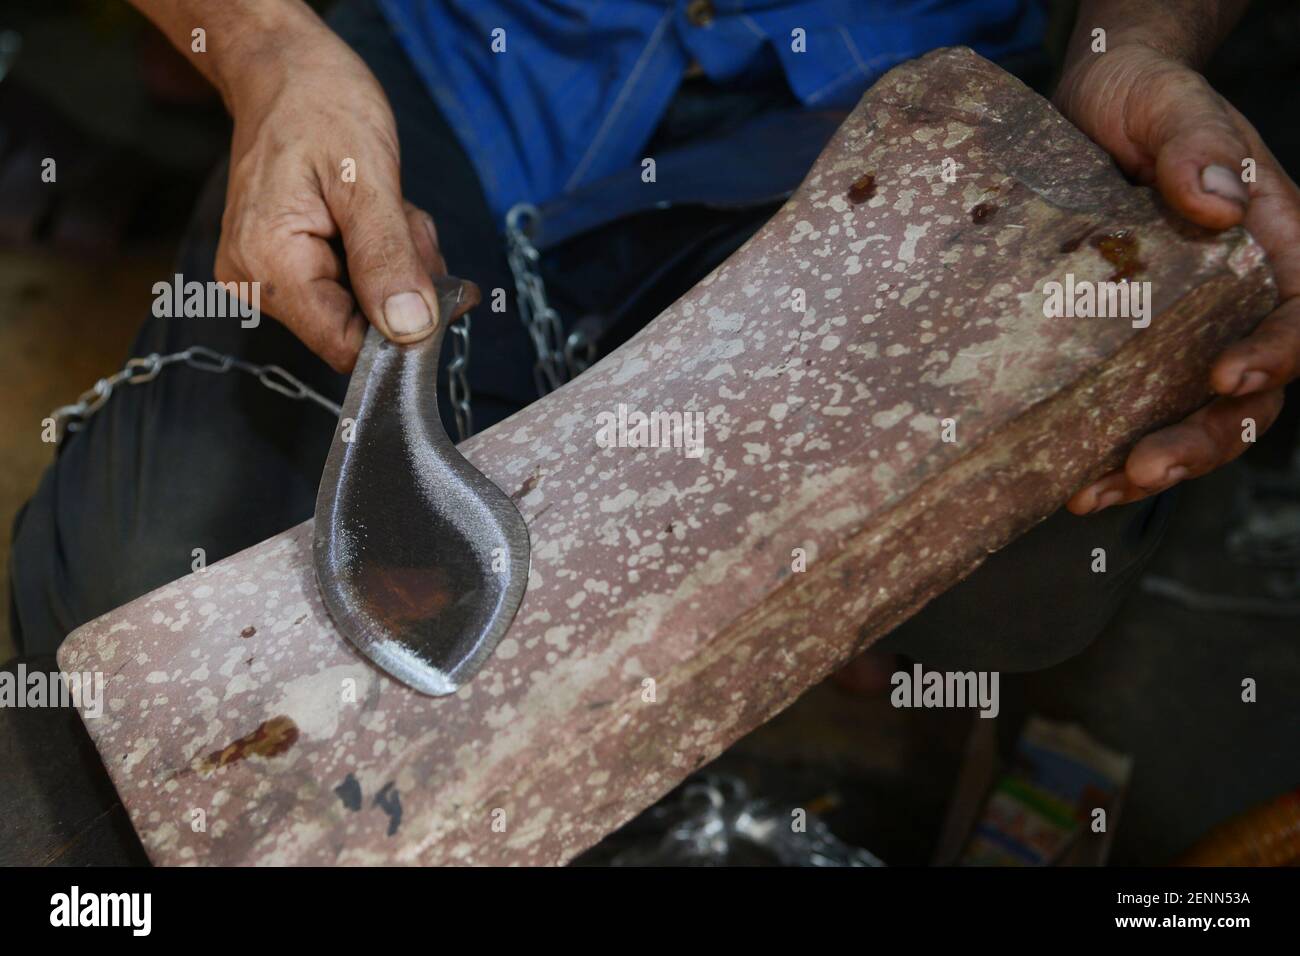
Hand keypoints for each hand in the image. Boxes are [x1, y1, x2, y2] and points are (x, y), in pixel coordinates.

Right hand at [214, 14, 444, 370]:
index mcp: (269, 266)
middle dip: (402, 282)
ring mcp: (267, 275)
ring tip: (389, 207)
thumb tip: (411, 330)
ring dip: (395, 262)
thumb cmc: (318, 104)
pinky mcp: (284, 265)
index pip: (345, 346)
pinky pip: (352, 282)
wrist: (282, 67)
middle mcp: (257, 282)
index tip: (444, 295)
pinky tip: (375, 213)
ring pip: (363, 305)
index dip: (402, 332)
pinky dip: (379, 253)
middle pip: (358, 326)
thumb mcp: (368, 179)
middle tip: (407, 223)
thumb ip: (388, 259)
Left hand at [1053, 43, 1299, 513]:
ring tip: (1094, 493)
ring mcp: (1181, 330)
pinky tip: (1070, 483)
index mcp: (1272, 243)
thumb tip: (1219, 201)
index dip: (1276, 356)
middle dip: (1203, 439)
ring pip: (1193, 417)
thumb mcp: (1165, 101)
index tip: (1223, 379)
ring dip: (1153, 466)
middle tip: (1145, 466)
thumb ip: (1196, 142)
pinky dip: (1107, 451)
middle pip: (1250, 393)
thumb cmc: (1139, 95)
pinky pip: (1133, 410)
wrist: (1084, 106)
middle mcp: (1235, 299)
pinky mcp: (1126, 345)